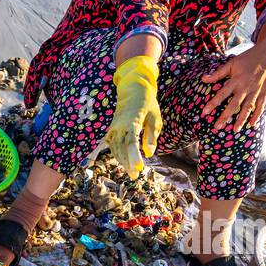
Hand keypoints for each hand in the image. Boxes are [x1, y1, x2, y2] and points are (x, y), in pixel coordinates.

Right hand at [106, 55, 162, 178]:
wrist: (132, 89)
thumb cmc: (147, 103)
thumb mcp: (155, 118)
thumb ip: (151, 137)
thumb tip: (149, 153)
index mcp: (132, 120)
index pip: (131, 142)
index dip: (134, 156)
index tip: (139, 168)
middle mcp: (119, 125)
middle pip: (121, 148)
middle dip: (128, 163)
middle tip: (135, 176)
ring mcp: (113, 128)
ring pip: (116, 149)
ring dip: (123, 161)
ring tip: (132, 172)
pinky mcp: (111, 130)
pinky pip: (113, 146)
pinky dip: (119, 155)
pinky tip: (125, 162)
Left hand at [201, 44, 265, 130]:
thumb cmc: (248, 58)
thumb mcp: (232, 63)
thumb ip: (218, 73)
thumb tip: (203, 79)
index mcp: (236, 80)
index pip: (222, 94)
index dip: (213, 103)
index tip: (204, 113)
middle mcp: (246, 87)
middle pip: (234, 104)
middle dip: (225, 116)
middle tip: (217, 127)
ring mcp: (256, 90)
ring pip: (248, 107)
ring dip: (241, 119)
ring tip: (235, 130)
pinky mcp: (265, 91)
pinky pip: (261, 105)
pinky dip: (257, 115)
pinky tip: (252, 125)